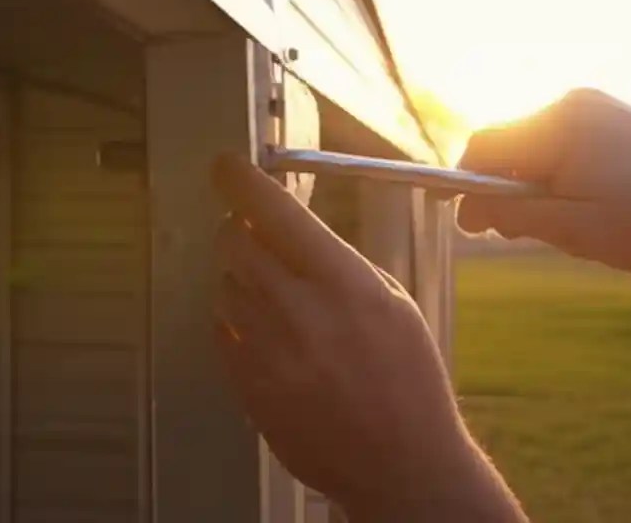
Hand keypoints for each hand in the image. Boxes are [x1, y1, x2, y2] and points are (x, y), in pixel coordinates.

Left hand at [210, 155, 519, 519]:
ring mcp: (268, 352)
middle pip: (233, 243)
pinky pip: (221, 331)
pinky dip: (236, 321)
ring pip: (223, 285)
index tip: (225, 165)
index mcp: (345, 284)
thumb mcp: (393, 304)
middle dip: (237, 230)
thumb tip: (290, 230)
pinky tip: (269, 335)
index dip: (241, 181)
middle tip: (253, 235)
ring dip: (239, 279)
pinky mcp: (248, 386)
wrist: (401, 465)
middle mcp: (300, 312)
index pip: (276, 213)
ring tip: (278, 301)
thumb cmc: (408, 382)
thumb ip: (339, 264)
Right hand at [457, 88, 630, 271]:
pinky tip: (584, 206)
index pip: (484, 147)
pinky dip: (555, 174)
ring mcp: (596, 106)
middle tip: (514, 236)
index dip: (463, 186)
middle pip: (506, 144)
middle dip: (500, 189)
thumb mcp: (574, 229)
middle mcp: (573, 103)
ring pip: (532, 146)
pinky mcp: (613, 117)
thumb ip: (513, 216)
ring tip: (563, 226)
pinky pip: (560, 143)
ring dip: (529, 185)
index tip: (463, 225)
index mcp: (559, 124)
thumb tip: (468, 208)